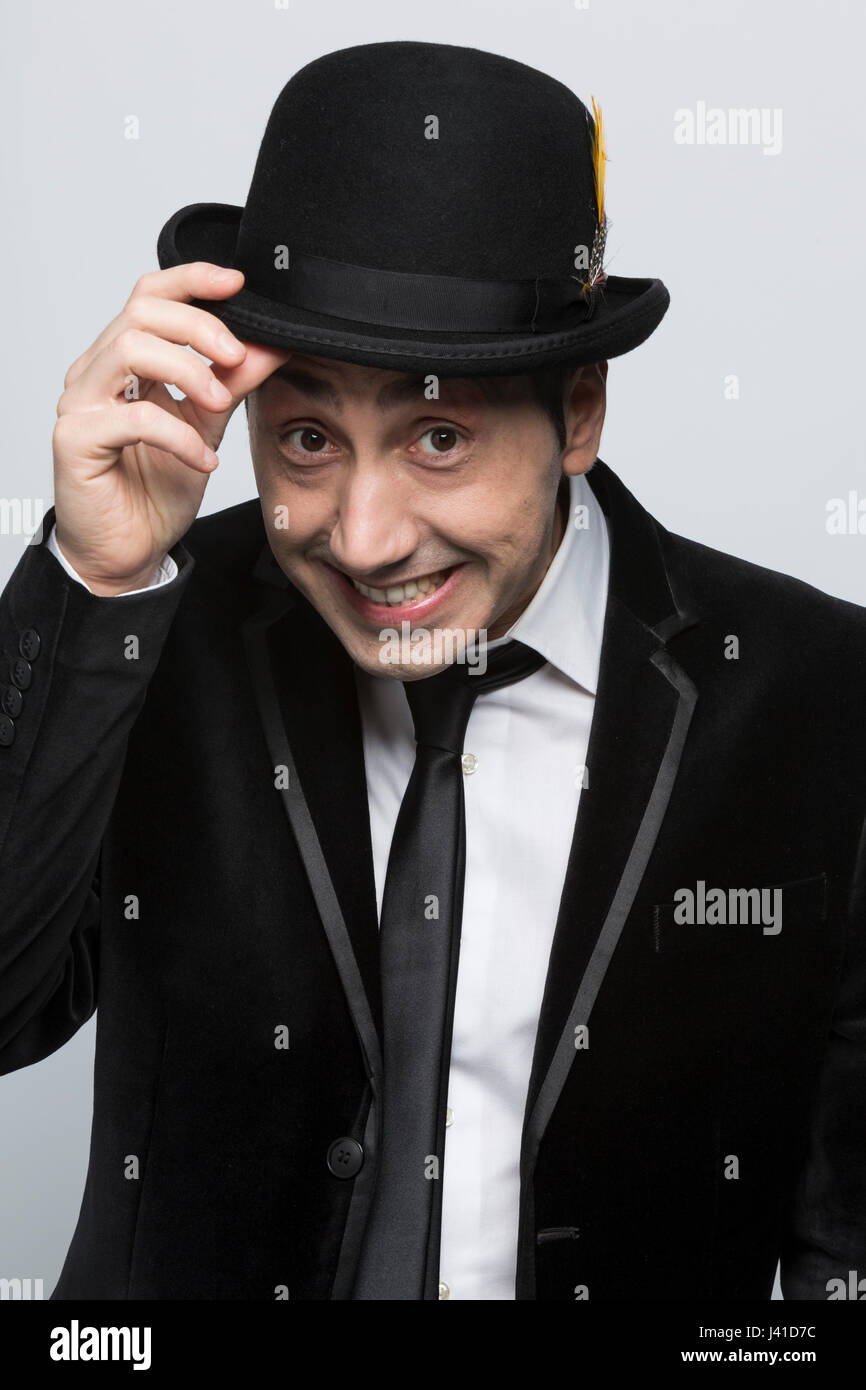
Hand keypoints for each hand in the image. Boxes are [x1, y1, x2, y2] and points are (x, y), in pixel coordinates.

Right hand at [52, 262, 291, 594]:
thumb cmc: (155, 488)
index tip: (237, 284)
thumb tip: (270, 344)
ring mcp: (80, 403)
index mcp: (123, 359)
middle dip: (200, 327)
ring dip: (188, 371)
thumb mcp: (207, 424)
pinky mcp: (77, 440)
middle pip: (141, 312)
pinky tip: (204, 459)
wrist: (128, 550)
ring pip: (129, 350)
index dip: (192, 280)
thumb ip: (233, 382)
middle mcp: (96, 372)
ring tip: (220, 404)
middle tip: (238, 358)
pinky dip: (179, 435)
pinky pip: (133, 419)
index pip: (150, 296)